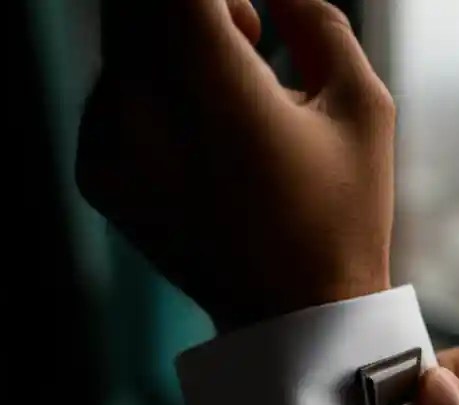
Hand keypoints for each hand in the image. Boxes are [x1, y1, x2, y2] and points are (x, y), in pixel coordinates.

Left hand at [77, 0, 394, 329]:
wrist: (293, 319)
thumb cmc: (341, 214)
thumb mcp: (362, 105)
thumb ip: (315, 17)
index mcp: (206, 81)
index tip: (254, 12)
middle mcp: (138, 104)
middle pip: (138, 3)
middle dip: (195, 5)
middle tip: (250, 31)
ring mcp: (107, 139)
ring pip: (124, 38)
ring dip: (174, 38)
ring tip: (240, 90)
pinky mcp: (96, 169)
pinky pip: (113, 90)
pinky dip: (154, 87)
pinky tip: (209, 134)